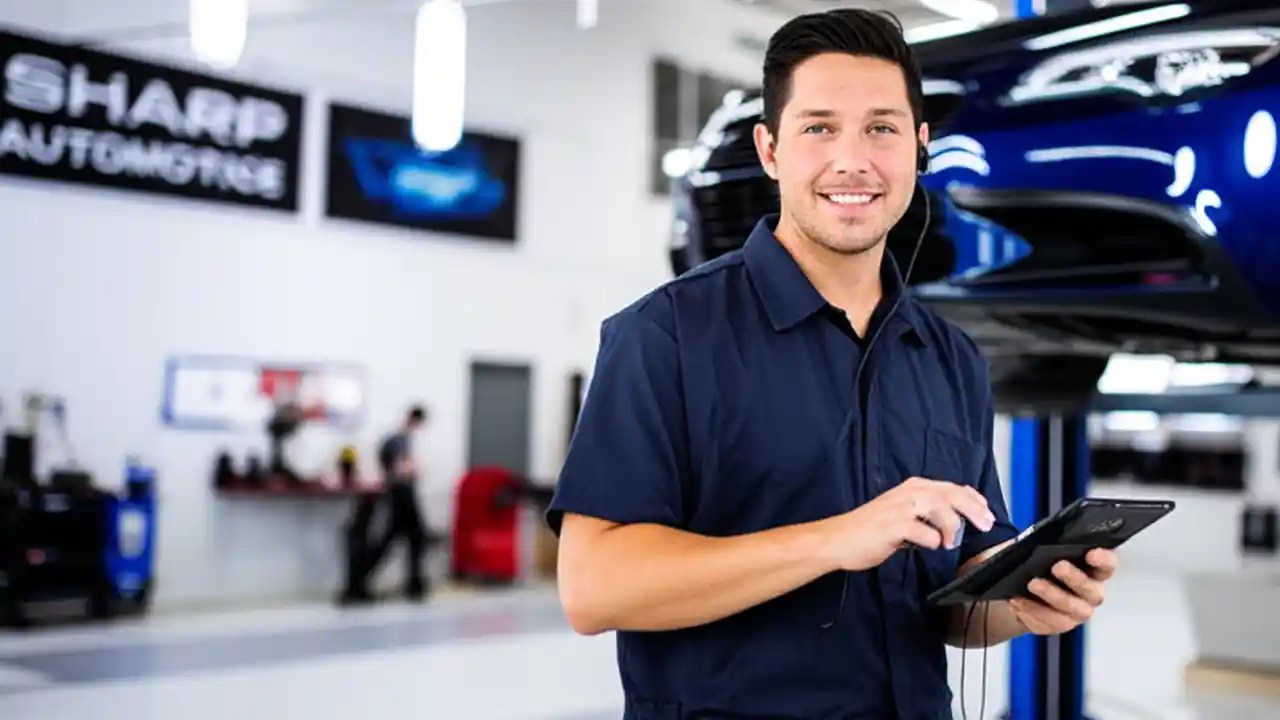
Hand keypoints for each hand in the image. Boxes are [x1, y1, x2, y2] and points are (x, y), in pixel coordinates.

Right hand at [823, 477, 996, 572]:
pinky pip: (923, 532)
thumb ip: (925, 516)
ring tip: (950, 542)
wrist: (839, 539)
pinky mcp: (893, 525)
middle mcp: (909, 493)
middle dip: (973, 509)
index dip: (972, 499)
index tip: (986, 511)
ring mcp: (901, 508)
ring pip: (939, 506)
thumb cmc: (869, 530)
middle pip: (950, 494)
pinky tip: (931, 547)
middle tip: (986, 524)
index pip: (950, 488)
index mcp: (912, 488)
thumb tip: (951, 525)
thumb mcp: (901, 515)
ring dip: (951, 525)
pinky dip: (932, 541)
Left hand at [1009, 548, 1119, 635]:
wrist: (1019, 593)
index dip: (1103, 560)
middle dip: (1075, 577)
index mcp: (1091, 569)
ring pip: (1072, 606)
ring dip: (1052, 594)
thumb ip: (1044, 545)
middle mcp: (1091, 592)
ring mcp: (1078, 610)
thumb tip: (1037, 541)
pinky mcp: (1062, 624)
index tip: (1091, 553)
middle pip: (1092, 589)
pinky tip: (1020, 600)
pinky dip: (1033, 609)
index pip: (1107, 564)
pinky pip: (1051, 620)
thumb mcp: (1038, 550)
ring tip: (1033, 584)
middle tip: (1058, 566)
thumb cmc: (1036, 567)